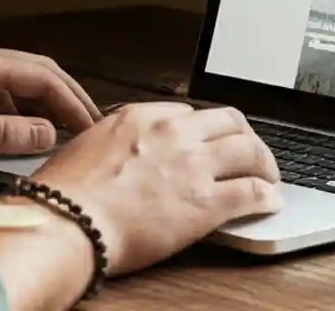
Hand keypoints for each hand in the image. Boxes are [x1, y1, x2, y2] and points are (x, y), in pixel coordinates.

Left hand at [0, 46, 100, 163]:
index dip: (71, 103)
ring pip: (20, 82)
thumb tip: (49, 134)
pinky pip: (0, 94)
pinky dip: (21, 110)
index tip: (91, 129)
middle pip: (38, 71)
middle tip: (90, 125)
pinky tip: (23, 132)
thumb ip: (2, 135)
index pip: (43, 78)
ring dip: (45, 103)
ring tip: (64, 130)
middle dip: (67, 97)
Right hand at [30, 102, 281, 275]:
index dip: (206, 130)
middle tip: (250, 153)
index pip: (191, 113)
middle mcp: (174, 133)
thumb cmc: (65, 194)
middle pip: (230, 121)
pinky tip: (269, 201)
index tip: (210, 141)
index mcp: (143, 116)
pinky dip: (266, 195)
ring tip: (269, 176)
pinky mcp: (206, 202)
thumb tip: (116, 150)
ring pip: (250, 151)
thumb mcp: (86, 146)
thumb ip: (112, 141)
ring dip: (265, 163)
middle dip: (246, 137)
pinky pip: (252, 191)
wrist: (67, 221)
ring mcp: (194, 165)